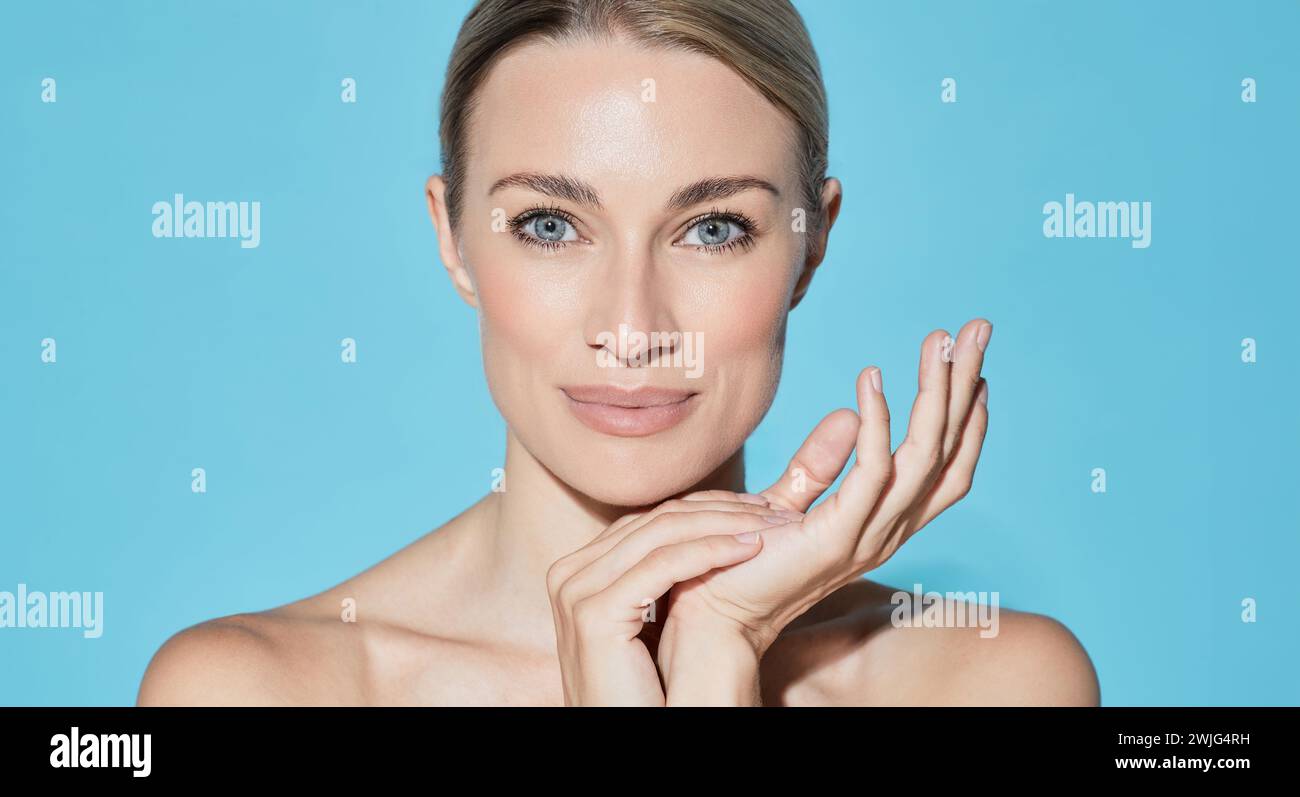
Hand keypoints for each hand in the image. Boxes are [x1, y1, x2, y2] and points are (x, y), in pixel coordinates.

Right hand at [545, 495, 790, 704]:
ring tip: (769, 525)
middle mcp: (568, 575)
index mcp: (576, 572)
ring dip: (723, 525)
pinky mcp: (595, 614)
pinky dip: (712, 551)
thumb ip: (653, 580)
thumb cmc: (644, 694)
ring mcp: (576, 592)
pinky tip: (749, 549)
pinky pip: (663, 566)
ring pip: (662, 534)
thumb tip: (701, 535)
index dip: (704, 509)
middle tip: (770, 510)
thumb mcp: (643, 624)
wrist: (626, 735)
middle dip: (718, 510)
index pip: (647, 521)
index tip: (753, 509)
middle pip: (654, 521)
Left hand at [660, 319, 992, 689]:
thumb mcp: (789, 503)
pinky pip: (873, 474)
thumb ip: (819, 463)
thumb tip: (845, 414)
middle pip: (948, 453)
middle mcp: (888, 532)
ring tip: (938, 341)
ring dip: (936, 394)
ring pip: (925, 456)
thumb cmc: (743, 562)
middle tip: (977, 328)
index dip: (968, 420)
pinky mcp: (837, 539)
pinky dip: (877, 424)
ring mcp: (868, 537)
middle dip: (964, 387)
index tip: (974, 368)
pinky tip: (870, 380)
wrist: (710, 616)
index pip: (947, 469)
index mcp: (883, 525)